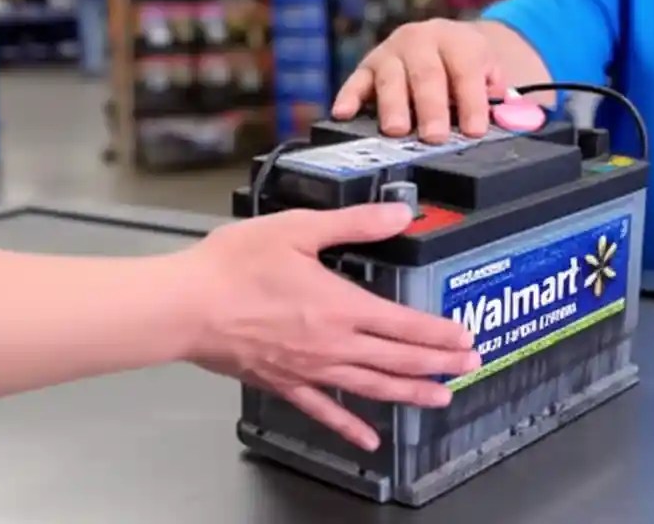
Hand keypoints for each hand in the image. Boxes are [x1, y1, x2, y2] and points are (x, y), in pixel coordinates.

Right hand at [180, 204, 480, 450]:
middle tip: (469, 367)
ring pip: (372, 387)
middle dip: (438, 365)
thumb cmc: (233, 266)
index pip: (404, 325)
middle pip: (398, 360)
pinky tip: (370, 439)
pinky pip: (325, 411)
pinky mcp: (284, 383)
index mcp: (341, 307)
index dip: (439, 334)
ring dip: (410, 393)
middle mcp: (333, 345)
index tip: (466, 339)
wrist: (184, 307)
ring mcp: (310, 370)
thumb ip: (354, 223)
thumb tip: (399, 213)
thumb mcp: (299, 230)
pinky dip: (351, 427)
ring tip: (439, 399)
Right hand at [331, 18, 506, 142]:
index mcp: (459, 41)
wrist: (446, 42)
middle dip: (431, 107)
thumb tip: (516, 121)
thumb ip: (505, 102)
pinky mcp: (368, 66)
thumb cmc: (469, 70)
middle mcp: (423, 40)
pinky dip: (349, 97)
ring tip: (396, 130)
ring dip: (393, 105)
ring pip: (391, 76)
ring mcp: (393, 52)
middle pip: (426, 74)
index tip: (474, 130)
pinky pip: (356, 81)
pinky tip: (343, 113)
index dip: (471, 101)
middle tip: (434, 136)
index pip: (466, 70)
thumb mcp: (494, 78)